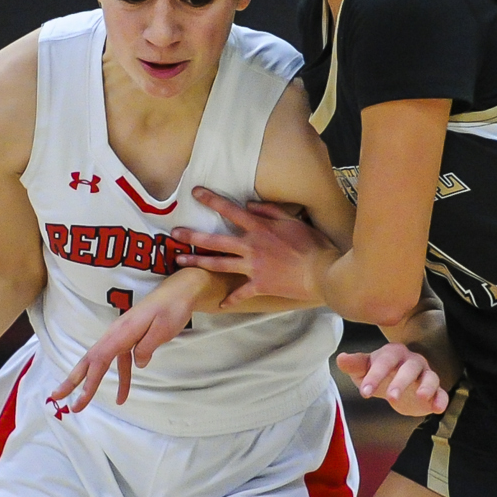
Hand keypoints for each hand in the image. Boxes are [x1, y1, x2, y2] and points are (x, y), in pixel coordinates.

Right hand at [49, 284, 198, 411]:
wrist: (180, 291)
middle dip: (73, 380)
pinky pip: (119, 362)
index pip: (100, 359)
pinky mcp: (129, 339)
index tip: (81, 398)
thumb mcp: (163, 328)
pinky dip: (119, 378)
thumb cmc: (172, 307)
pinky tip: (122, 395)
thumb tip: (138, 364)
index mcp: (121, 331)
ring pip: (100, 362)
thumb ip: (146, 347)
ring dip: (90, 382)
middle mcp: (116, 333)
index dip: (89, 380)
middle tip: (57, 396)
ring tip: (79, 402)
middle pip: (90, 360)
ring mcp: (121, 336)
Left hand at [171, 187, 336, 307]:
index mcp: (259, 229)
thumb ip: (269, 211)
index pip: (230, 210)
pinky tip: (221, 305)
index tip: (195, 192)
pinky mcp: (259, 286)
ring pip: (219, 265)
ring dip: (198, 263)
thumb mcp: (292, 221)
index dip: (211, 200)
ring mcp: (253, 268)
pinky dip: (230, 300)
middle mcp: (251, 247)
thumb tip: (248, 204)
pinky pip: (240, 294)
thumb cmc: (311, 244)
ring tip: (180, 262)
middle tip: (174, 233)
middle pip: (215, 241)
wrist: (321, 272)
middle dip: (192, 237)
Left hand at [336, 343, 449, 415]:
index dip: (375, 376)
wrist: (400, 385)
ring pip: (429, 377)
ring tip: (421, 397)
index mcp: (393, 354)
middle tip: (390, 398)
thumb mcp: (365, 369)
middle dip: (400, 382)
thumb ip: (355, 364)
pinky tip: (438, 408)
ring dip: (426, 387)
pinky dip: (441, 399)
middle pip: (409, 368)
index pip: (384, 361)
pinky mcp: (435, 390)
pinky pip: (441, 392)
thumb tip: (341, 358)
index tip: (364, 393)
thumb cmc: (380, 374)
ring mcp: (425, 375)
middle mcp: (412, 361)